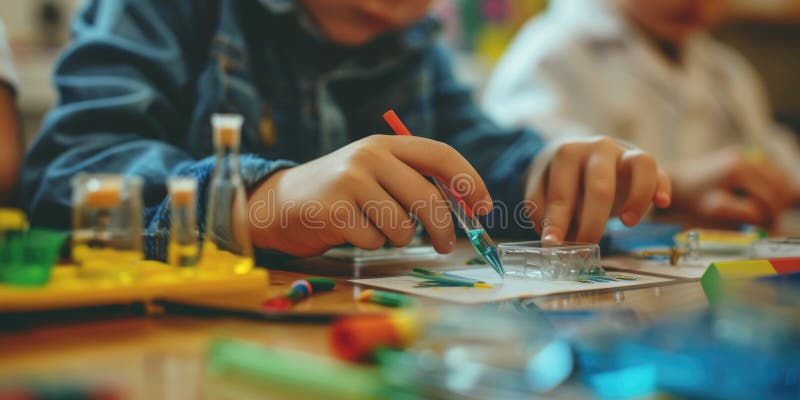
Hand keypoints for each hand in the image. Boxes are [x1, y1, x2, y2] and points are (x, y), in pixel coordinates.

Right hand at [247, 135, 491, 256]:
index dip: (470, 182)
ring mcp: (350, 180)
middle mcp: (370, 155)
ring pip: (403, 225)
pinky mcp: (335, 209)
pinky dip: (368, 244)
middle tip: (446, 245)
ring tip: (372, 227)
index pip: (441, 155)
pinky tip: (348, 232)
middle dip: (444, 228)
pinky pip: (374, 240)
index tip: (484, 208)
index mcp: (386, 143)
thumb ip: (414, 183)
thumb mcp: (376, 175)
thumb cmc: (338, 194)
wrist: (278, 204)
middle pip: (428, 197)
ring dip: (395, 237)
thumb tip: (466, 209)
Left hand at [524, 137, 671, 242]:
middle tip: (587, 245)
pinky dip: (662, 187)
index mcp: (567, 154)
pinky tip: (661, 203)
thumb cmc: (563, 181)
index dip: (557, 222)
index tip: (554, 245)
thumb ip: (546, 214)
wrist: (581, 155)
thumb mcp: (544, 192)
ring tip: (627, 223)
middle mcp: (597, 148)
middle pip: (600, 184)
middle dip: (592, 221)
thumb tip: (555, 240)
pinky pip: (659, 170)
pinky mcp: (645, 163)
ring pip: (640, 165)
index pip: (561, 193)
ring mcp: (624, 152)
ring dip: (637, 197)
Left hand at [669, 146, 795, 225]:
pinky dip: (774, 186)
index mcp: (740, 171)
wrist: (677, 180)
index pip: (770, 197)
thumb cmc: (693, 198)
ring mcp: (747, 154)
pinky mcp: (746, 155)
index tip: (768, 228)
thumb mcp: (717, 209)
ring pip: (779, 177)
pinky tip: (765, 199)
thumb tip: (766, 216)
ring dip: (778, 195)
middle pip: (779, 185)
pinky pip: (771, 171)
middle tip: (770, 222)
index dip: (772, 215)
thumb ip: (744, 213)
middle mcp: (746, 158)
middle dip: (778, 206)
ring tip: (767, 212)